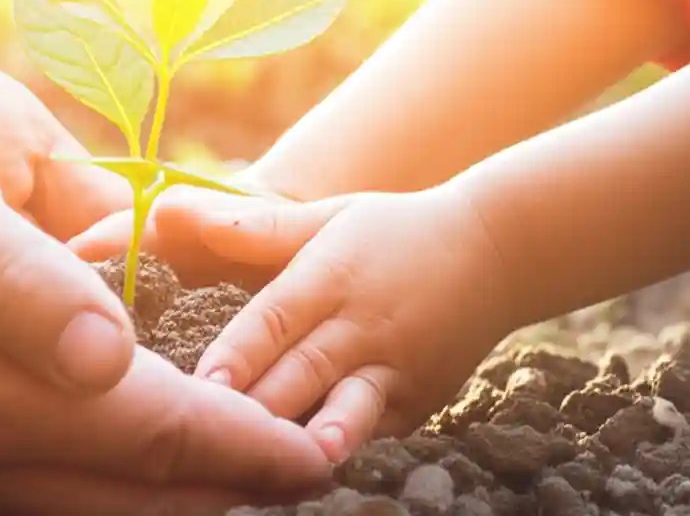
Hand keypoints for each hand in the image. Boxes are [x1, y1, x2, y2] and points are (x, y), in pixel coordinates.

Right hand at [0, 81, 326, 513]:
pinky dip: (77, 494)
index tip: (317, 456)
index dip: (244, 450)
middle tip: (290, 463)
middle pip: (119, 499)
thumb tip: (116, 359)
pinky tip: (106, 460)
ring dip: (153, 497)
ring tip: (221, 467)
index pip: (150, 438)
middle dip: (217, 487)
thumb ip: (20, 282)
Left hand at [124, 186, 517, 463]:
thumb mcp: (331, 217)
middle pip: (302, 372)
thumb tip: (193, 217)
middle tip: (214, 432)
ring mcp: (395, 367)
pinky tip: (314, 471)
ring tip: (297, 460)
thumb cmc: (393, 232)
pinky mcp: (419, 401)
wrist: (495, 252)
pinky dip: (349, 444)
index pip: (274, 319)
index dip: (238, 355)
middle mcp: (361, 325)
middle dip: (259, 406)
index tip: (201, 385)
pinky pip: (378, 428)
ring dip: (322, 434)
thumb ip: (262, 228)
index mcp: (330, 276)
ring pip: (349, 407)